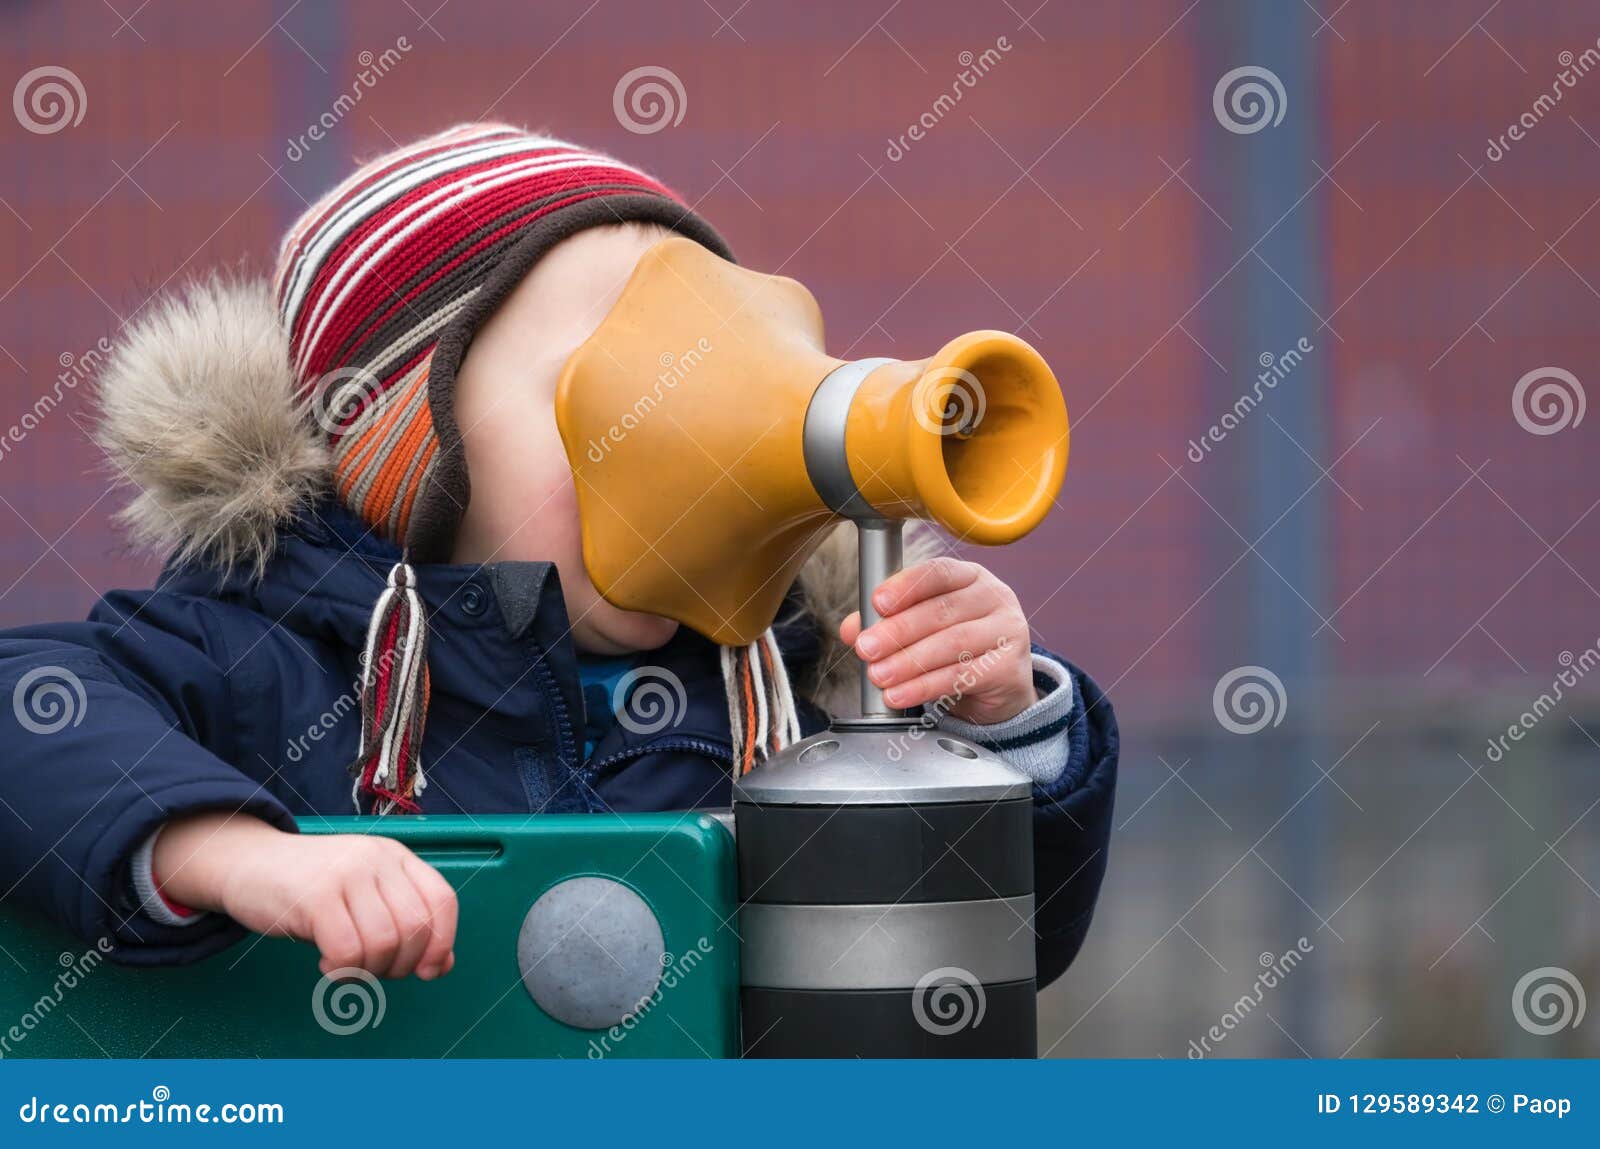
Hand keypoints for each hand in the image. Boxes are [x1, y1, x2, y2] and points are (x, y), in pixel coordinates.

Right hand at [153, 812, 457, 979]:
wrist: (247, 863)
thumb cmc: (311, 889)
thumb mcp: (366, 896)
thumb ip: (404, 924)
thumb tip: (442, 966)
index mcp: (397, 856)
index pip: (443, 900)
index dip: (441, 943)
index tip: (426, 971)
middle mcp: (377, 859)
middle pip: (416, 928)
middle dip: (401, 965)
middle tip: (373, 970)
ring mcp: (347, 874)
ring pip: (384, 943)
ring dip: (369, 971)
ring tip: (347, 966)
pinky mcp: (315, 896)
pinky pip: (347, 951)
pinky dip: (341, 971)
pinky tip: (326, 963)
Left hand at [841, 556, 1037, 725]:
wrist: (1001, 683)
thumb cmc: (959, 645)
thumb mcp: (924, 626)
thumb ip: (886, 622)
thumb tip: (850, 629)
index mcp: (970, 577)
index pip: (938, 572)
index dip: (906, 586)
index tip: (877, 602)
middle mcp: (994, 597)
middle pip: (942, 610)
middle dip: (898, 631)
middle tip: (866, 648)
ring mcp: (1007, 631)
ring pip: (952, 644)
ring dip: (908, 662)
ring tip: (878, 675)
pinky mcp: (1010, 667)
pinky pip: (962, 676)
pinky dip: (925, 687)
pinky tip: (899, 695)